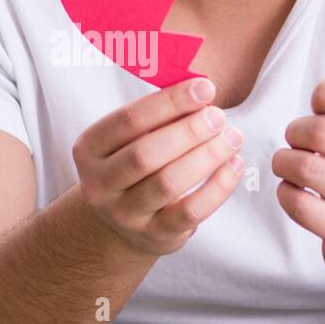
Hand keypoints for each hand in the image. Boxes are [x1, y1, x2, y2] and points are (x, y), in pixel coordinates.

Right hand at [73, 77, 245, 256]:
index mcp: (89, 149)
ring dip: (207, 156)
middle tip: (219, 116)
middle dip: (188, 131)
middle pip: (146, 154)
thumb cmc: (134, 166)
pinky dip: (218, 187)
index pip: (128, 121)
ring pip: (168, 183)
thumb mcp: (130, 139)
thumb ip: (158, 116)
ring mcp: (125, 215)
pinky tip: (235, 165)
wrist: (120, 224)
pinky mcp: (155, 236)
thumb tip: (202, 91)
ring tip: (233, 137)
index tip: (204, 87)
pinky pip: (190, 212)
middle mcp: (100, 184)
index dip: (169, 102)